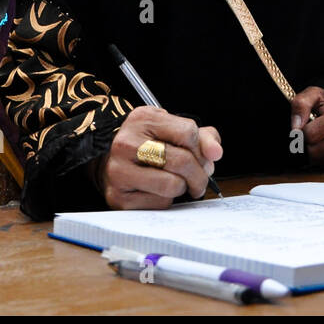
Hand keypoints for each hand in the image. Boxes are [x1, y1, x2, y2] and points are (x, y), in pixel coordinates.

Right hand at [99, 107, 222, 209]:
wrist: (107, 161)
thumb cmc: (147, 144)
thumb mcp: (171, 129)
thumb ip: (201, 136)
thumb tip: (215, 152)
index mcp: (143, 120)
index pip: (188, 132)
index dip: (202, 148)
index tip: (202, 156)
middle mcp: (126, 143)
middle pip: (183, 161)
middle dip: (200, 174)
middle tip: (200, 178)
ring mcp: (119, 172)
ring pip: (172, 185)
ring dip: (183, 188)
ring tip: (179, 183)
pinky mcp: (119, 197)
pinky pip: (159, 204)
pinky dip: (167, 200)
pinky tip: (159, 191)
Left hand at [290, 86, 323, 170]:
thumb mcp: (315, 95)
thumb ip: (301, 105)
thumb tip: (296, 129)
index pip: (310, 134)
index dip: (303, 131)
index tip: (307, 125)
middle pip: (315, 152)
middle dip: (308, 144)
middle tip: (313, 135)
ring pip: (321, 161)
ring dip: (316, 153)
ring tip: (323, 139)